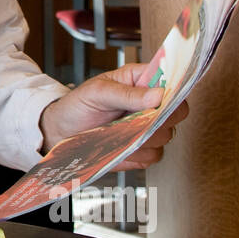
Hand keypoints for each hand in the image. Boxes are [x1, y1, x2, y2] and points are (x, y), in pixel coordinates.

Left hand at [40, 62, 188, 168]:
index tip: (161, 101)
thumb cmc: (78, 105)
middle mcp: (150, 105)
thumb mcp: (97, 92)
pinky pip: (153, 155)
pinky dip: (137, 153)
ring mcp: (148, 128)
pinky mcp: (142, 150)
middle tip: (135, 119)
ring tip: (119, 131)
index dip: (174, 92)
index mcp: (142, 81)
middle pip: (176, 113)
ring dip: (144, 137)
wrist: (61, 132)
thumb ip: (127, 93)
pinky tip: (120, 145)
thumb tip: (157, 95)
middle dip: (158, 119)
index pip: (174, 83)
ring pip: (166, 136)